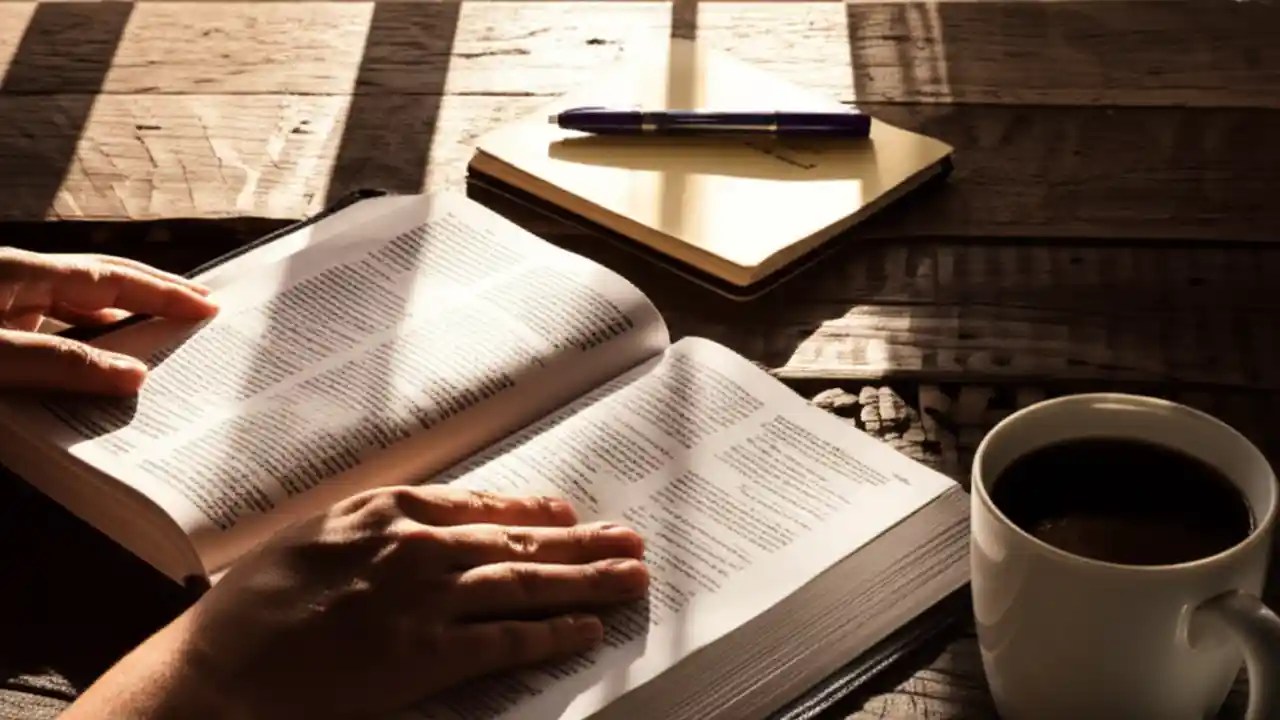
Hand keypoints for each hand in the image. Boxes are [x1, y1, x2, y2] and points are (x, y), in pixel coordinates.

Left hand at [0, 248, 217, 394]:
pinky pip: (49, 329)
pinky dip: (84, 342)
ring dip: (121, 318)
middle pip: (101, 278)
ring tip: (162, 331)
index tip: (209, 306)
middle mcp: (18, 282)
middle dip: (154, 291)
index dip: (163, 292)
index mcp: (23, 273)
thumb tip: (138, 376)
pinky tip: (101, 357)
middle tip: (201, 305)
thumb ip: (60, 363)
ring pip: (75, 305)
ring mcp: (2, 303)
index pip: (111, 278)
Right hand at [63, 486, 648, 719]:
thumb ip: (372, 529)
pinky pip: (507, 639)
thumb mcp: (312, 540)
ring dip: (587, 580)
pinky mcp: (429, 654)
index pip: (480, 506)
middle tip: (629, 539)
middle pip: (518, 541)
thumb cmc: (251, 608)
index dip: (531, 510)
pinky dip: (552, 632)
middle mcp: (418, 546)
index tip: (566, 512)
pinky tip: (587, 629)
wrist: (219, 671)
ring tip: (631, 575)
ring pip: (526, 583)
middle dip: (582, 542)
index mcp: (386, 509)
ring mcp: (428, 599)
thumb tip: (416, 528)